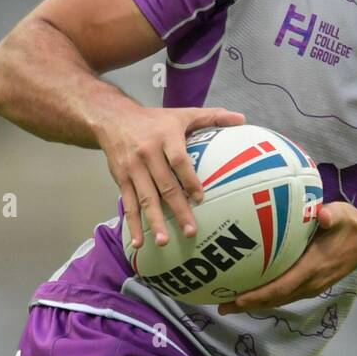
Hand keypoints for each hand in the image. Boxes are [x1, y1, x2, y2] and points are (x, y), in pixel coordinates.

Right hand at [97, 105, 246, 249]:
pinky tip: (140, 242)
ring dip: (155, 221)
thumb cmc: (155, 120)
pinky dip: (133, 223)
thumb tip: (242, 118)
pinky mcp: (121, 178)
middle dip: (178, 209)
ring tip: (164, 242)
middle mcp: (147, 153)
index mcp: (166, 137)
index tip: (200, 198)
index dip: (189, 179)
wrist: (113, 118)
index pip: (178, 160)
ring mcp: (133, 168)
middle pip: (164, 184)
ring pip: (145, 197)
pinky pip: (128, 203)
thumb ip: (213, 116)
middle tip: (191, 231)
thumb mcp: (183, 113)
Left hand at [218, 202, 356, 314]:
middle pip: (274, 299)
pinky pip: (284, 294)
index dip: (258, 295)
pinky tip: (251, 292)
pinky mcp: (311, 284)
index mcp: (313, 266)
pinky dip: (266, 297)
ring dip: (254, 304)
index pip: (282, 286)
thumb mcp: (342, 214)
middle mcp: (310, 282)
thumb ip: (331, 215)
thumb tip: (322, 214)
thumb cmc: (351, 226)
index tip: (237, 298)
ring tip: (229, 304)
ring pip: (278, 300)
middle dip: (247, 305)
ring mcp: (311, 286)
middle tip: (220, 306)